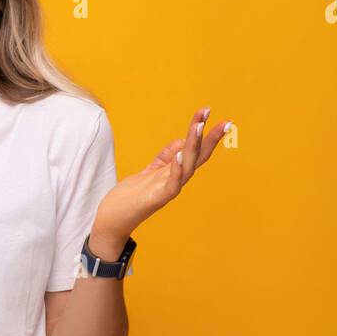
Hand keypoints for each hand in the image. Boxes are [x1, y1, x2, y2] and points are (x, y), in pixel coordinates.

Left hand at [91, 106, 231, 255]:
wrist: (113, 222)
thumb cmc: (130, 198)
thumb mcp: (149, 171)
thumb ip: (165, 157)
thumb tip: (182, 141)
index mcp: (175, 173)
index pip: (195, 151)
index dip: (204, 133)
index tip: (210, 113)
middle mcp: (176, 181)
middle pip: (198, 157)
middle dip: (210, 138)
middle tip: (223, 121)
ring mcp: (168, 190)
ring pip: (187, 166)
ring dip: (193, 145)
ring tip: (198, 126)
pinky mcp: (156, 199)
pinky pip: (172, 184)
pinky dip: (176, 169)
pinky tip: (179, 155)